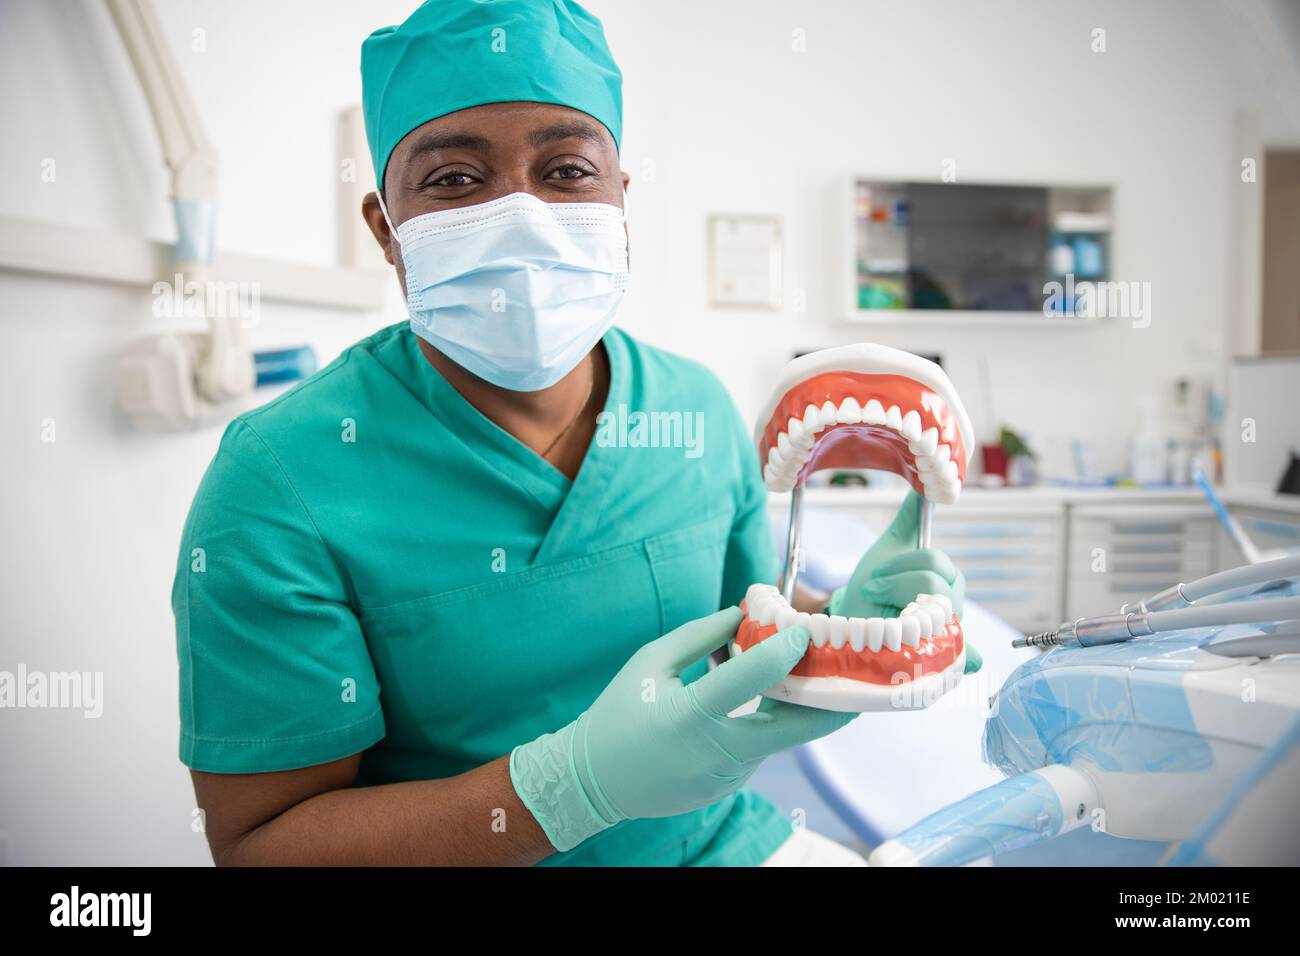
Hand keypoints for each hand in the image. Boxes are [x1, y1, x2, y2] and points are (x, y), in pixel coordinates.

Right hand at [509, 607, 855, 850]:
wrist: (594, 782)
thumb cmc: (618, 712)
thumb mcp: (650, 662)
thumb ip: (701, 636)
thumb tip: (746, 613)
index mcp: (687, 716)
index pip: (747, 681)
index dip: (781, 652)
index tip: (804, 630)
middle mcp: (713, 753)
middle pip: (793, 729)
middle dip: (831, 702)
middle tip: (853, 674)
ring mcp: (725, 777)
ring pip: (777, 738)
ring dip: (796, 706)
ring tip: (809, 672)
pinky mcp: (729, 788)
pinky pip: (757, 749)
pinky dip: (767, 723)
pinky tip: (765, 700)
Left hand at [830, 489, 980, 673]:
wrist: (856, 625)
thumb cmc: (873, 589)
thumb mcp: (889, 551)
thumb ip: (909, 522)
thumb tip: (923, 490)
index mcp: (946, 581)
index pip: (936, 562)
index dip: (903, 564)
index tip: (876, 574)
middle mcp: (952, 608)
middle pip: (935, 581)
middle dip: (896, 579)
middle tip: (873, 589)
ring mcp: (951, 634)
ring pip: (934, 604)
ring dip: (896, 600)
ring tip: (879, 608)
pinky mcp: (944, 660)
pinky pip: (963, 653)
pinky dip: (970, 656)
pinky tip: (974, 661)